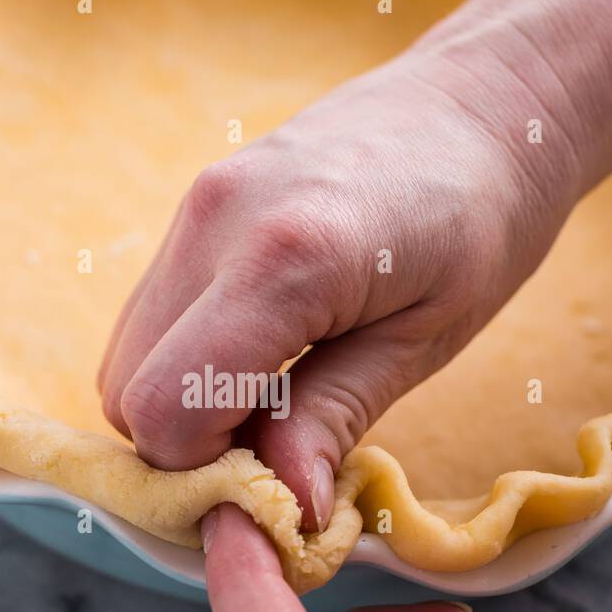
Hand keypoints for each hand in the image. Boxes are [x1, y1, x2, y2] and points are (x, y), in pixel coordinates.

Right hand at [98, 0, 607, 531]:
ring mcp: (194, 206)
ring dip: (183, 402)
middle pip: (128, 394)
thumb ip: (336, 419)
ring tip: (276, 396)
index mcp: (284, 260)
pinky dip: (185, 358)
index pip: (166, 410)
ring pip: (128, 357)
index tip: (278, 483)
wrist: (482, 102)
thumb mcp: (426, 338)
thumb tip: (289, 510)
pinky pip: (152, 316)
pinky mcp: (193, 204)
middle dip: (189, 445)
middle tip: (278, 446)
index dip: (210, 472)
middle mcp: (214, 224)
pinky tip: (262, 352)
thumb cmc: (483, 219)